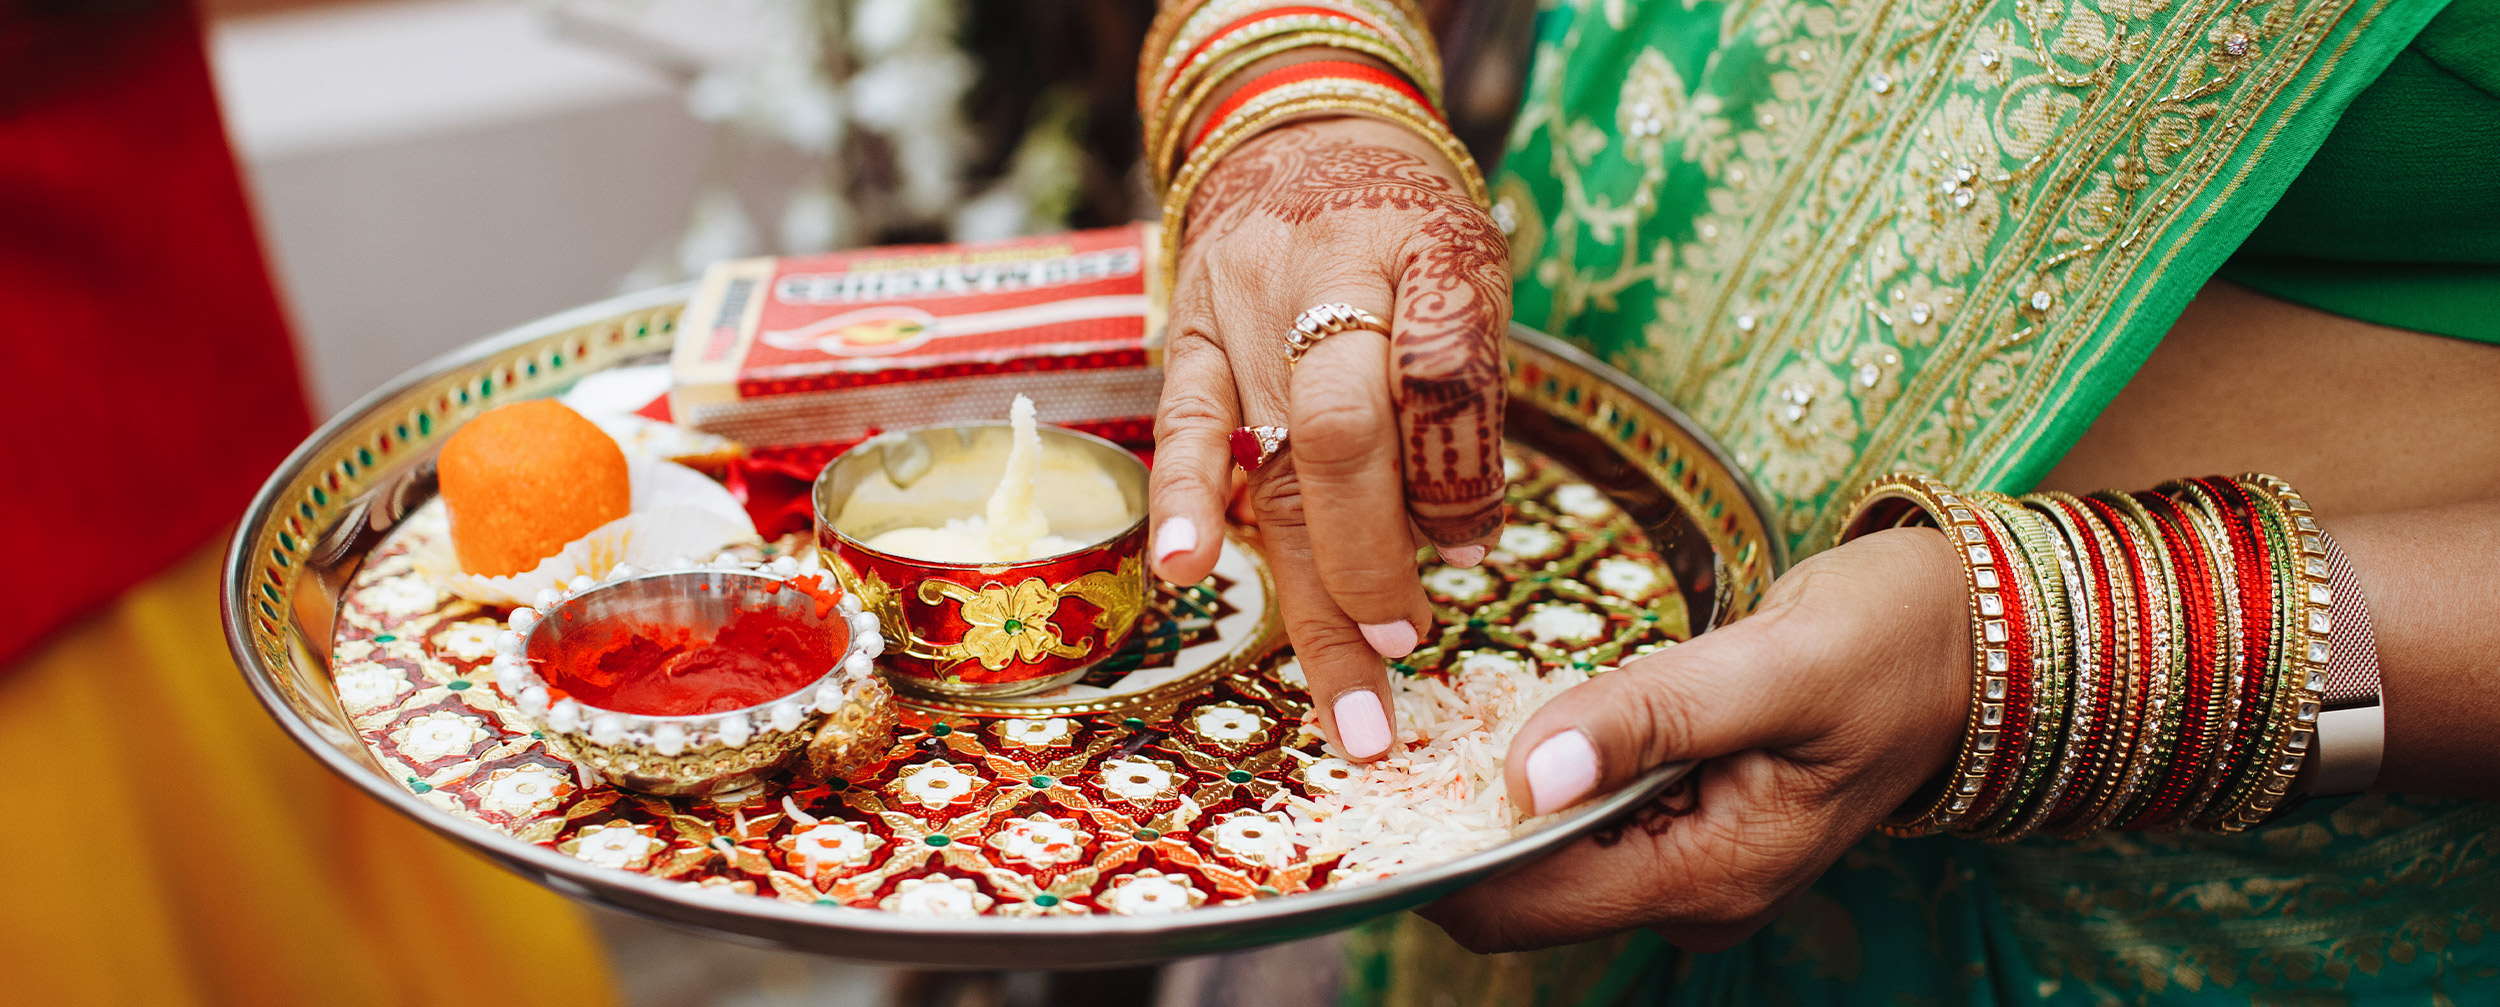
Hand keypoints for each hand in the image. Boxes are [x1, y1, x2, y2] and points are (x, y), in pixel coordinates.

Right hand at [1150, 115, 1509, 759]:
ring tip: (1351, 700)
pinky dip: (1187, 501)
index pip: (1448, 375)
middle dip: (1380, 560)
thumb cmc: (1404, 230)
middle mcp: (1331, 280)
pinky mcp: (1189, 334)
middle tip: (1407, 647)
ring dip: (1316, 588)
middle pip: (1350, 432)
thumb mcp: (1472, 274)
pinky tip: (1188, 573)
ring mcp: (1248, 311)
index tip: (1468, 551)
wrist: (1297, 134)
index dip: (1462, 478)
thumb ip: (1469, 395)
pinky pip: (1186, 425)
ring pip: (1280, 459)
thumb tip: (1457, 542)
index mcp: (1430, 253)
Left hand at [1420, 528, 1970, 951]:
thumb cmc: (1894, 641)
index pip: (1518, 907)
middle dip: (1454, 823)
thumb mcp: (1776, 663)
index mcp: (1710, 875)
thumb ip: (1652, 717)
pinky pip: (1581, 822)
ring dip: (1492, 795)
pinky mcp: (1689, 828)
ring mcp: (1691, 868)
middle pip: (1516, 892)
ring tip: (1453, 711)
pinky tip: (1519, 713)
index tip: (1382, 776)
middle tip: (1406, 726)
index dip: (1437, 853)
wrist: (1981, 641)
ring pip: (1543, 857)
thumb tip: (1528, 773)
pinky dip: (1540, 776)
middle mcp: (1692, 895)